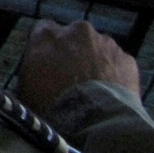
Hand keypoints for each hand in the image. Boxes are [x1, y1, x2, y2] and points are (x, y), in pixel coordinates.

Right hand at [15, 16, 141, 116]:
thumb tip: (32, 77)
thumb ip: (31, 73)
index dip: (46, 48)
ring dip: (95, 63)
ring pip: (99, 49)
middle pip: (74, 37)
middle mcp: (77, 31)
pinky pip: (118, 64)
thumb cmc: (52, 107)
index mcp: (47, 35)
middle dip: (73, 52)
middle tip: (71, 79)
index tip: (46, 64)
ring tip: (93, 91)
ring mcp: (106, 43)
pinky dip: (114, 75)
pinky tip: (109, 95)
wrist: (93, 123)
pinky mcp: (127, 59)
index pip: (43, 30)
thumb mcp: (25, 90)